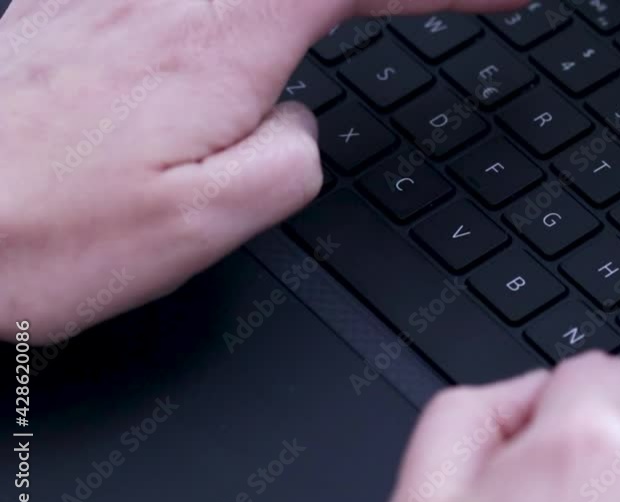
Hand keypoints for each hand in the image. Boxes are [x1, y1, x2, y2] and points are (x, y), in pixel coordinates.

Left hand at [0, 0, 522, 340]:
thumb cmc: (35, 236)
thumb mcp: (202, 226)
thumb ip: (290, 164)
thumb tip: (300, 128)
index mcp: (219, 42)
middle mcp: (170, 0)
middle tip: (455, 3)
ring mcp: (124, 0)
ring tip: (387, 11)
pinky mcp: (88, 17)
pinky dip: (270, 6)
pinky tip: (272, 29)